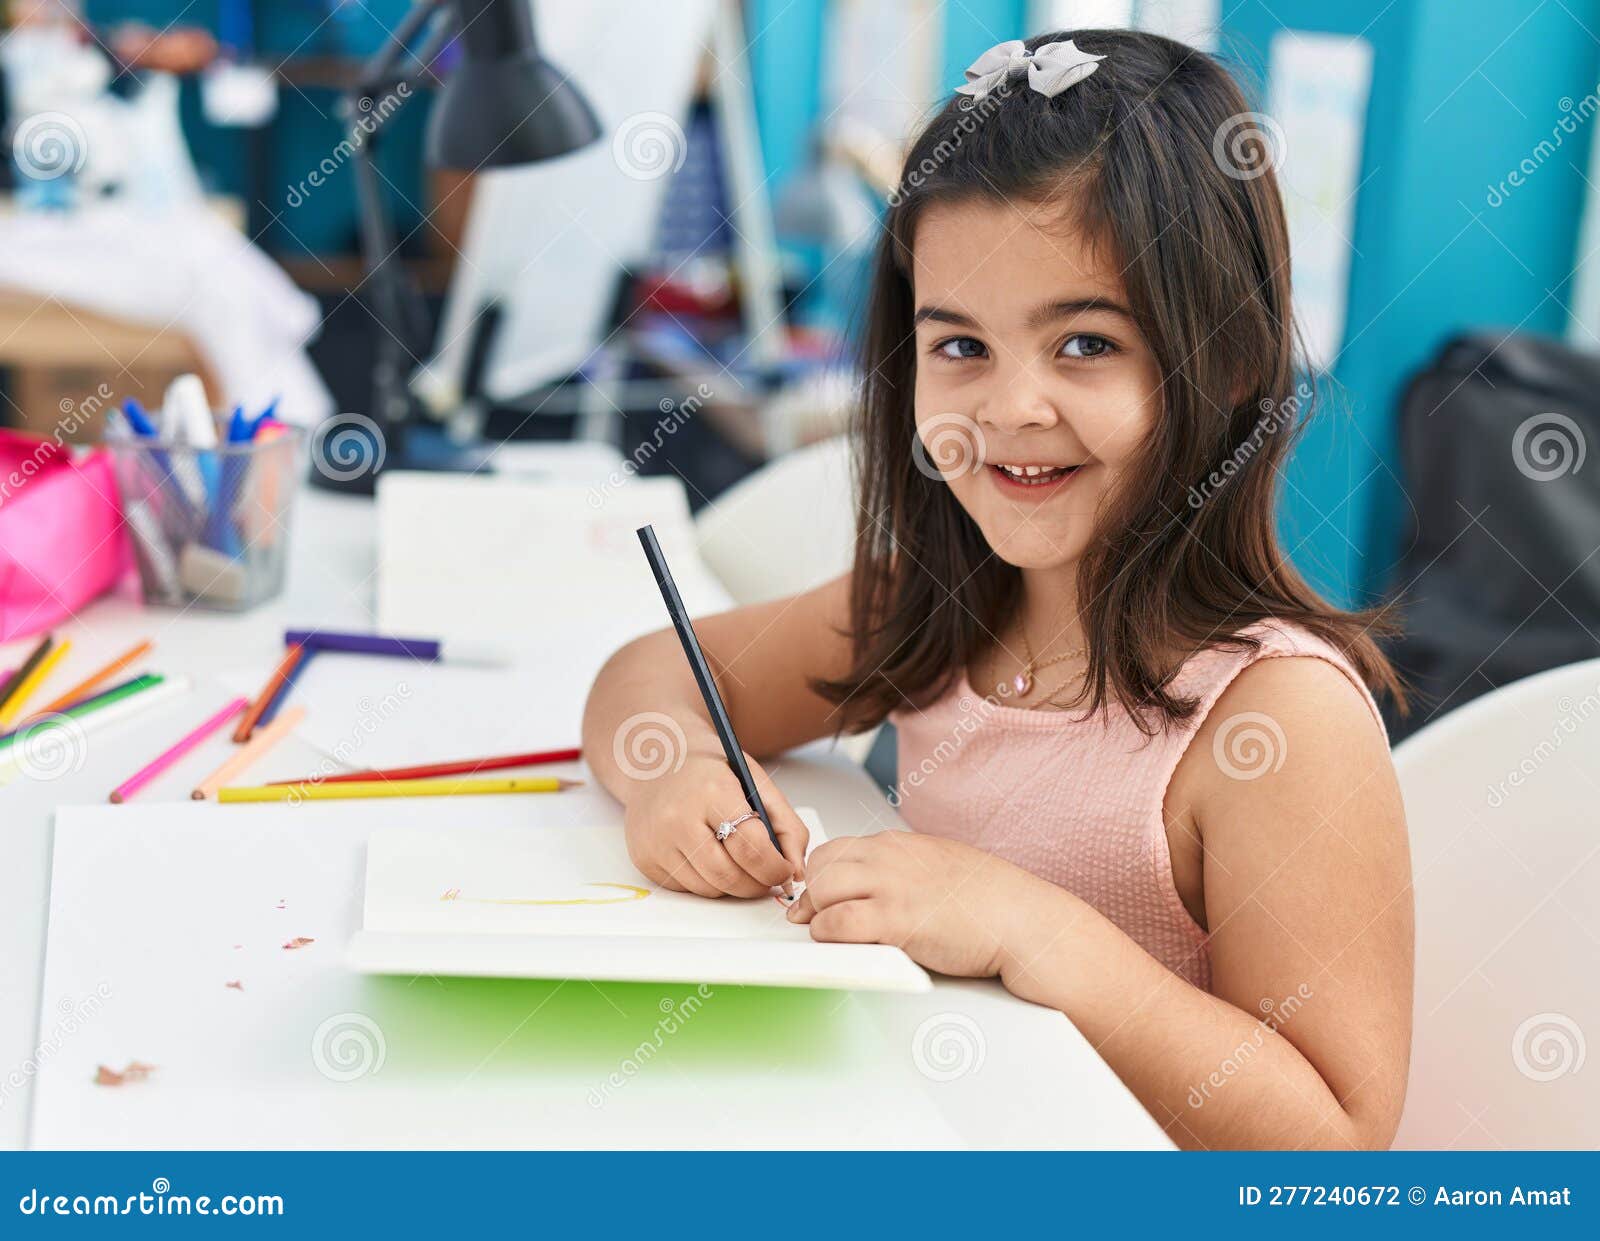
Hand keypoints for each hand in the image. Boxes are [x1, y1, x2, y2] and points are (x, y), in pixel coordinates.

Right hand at [622, 751, 807, 897]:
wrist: (656, 761)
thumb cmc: (710, 771)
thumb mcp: (756, 781)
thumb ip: (786, 825)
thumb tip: (796, 873)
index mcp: (712, 791)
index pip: (751, 847)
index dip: (775, 868)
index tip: (785, 870)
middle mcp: (678, 818)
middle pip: (729, 875)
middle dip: (757, 883)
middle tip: (768, 875)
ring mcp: (657, 841)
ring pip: (709, 888)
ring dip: (733, 885)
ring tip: (739, 862)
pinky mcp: (644, 858)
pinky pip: (687, 888)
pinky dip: (707, 882)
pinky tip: (709, 857)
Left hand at [786, 831, 1036, 976]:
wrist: (1021, 919)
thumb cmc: (987, 900)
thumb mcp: (937, 867)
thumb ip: (901, 871)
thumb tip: (870, 887)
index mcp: (897, 845)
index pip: (835, 849)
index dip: (822, 877)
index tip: (820, 899)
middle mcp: (889, 858)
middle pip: (821, 865)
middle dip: (814, 894)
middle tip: (818, 917)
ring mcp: (892, 886)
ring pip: (821, 889)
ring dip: (817, 914)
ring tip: (830, 932)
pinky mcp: (896, 920)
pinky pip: (837, 923)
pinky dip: (828, 935)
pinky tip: (840, 944)